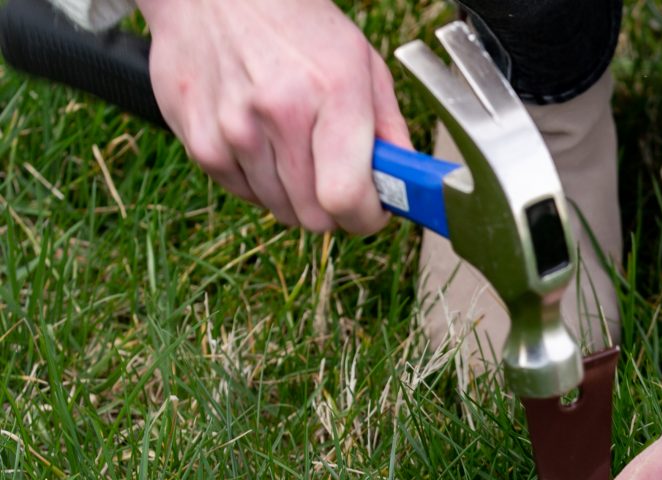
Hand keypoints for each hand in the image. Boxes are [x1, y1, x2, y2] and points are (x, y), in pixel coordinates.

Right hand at [139, 0, 410, 232]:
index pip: (346, 198)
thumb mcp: (361, 62)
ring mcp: (233, 128)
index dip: (366, 217)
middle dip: (334, 209)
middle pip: (313, 216)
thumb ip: (389, 127)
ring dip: (294, 193)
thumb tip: (408, 184)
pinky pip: (242, 193)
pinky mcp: (199, 139)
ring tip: (294, 146)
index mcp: (332, 93)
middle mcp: (278, 112)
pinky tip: (260, 140)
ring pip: (279, 209)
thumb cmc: (296, 25)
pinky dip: (257, 180)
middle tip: (336, 180)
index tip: (371, 211)